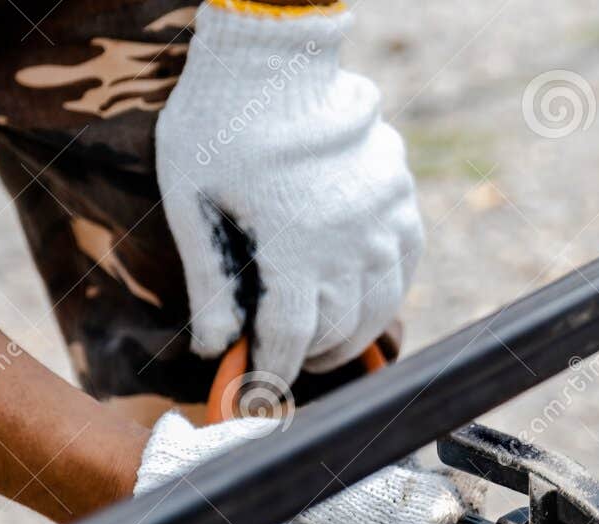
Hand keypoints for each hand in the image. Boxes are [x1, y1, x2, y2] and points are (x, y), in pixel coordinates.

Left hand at [155, 1, 423, 383]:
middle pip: (339, 330)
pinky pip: (404, 265)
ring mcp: (382, 223)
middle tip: (293, 359)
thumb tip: (215, 349)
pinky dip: (385, 289)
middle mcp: (348, 246)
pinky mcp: (401, 200)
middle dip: (312, 354)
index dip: (275, 370)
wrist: (272, 63)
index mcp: (293, 252)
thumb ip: (210, 285)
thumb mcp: (194, 208)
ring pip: (379, 305)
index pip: (290, 338)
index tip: (265, 385)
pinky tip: (363, 292)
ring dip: (352, 330)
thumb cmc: (220, 131)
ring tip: (328, 337)